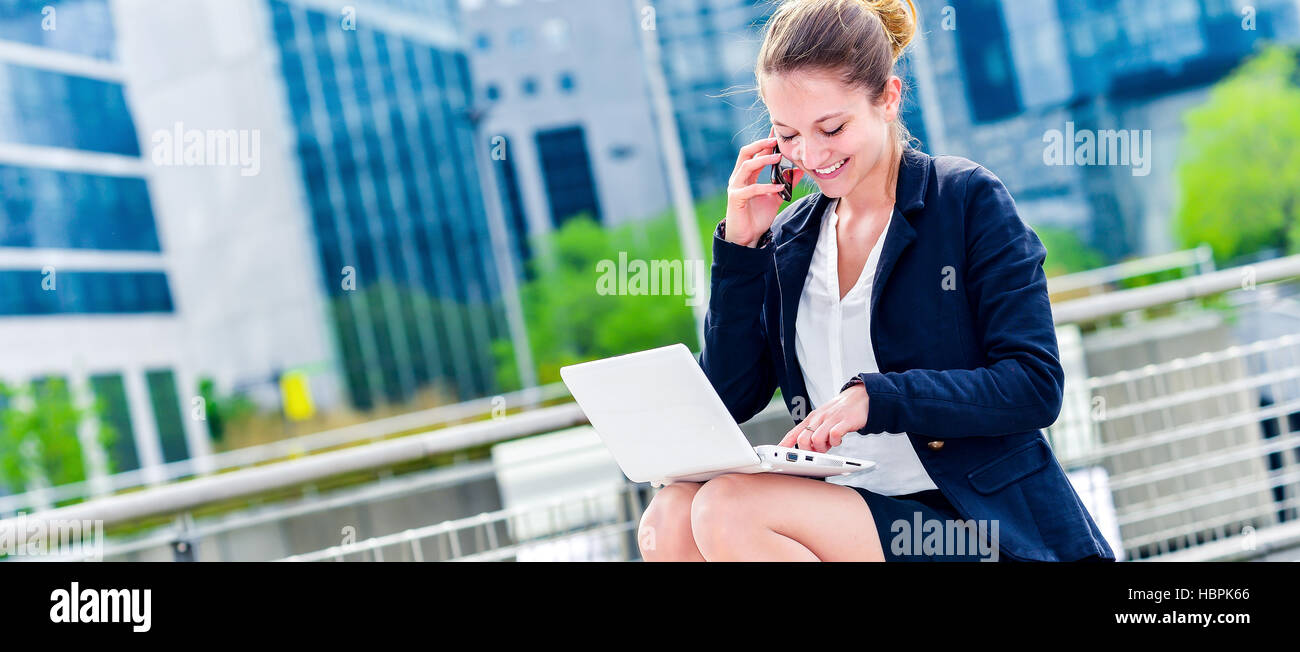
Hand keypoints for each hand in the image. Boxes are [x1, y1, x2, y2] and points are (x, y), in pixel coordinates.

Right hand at [723, 127, 804, 246]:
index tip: (777, 132)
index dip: (764, 142)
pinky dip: (766, 186)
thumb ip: (785, 184)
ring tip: (778, 157)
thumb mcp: (775, 198)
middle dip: (760, 144)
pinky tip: (780, 187)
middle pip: (745, 153)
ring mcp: (735, 187)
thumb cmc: (757, 217)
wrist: (747, 237)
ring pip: (746, 166)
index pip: (754, 153)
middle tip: (775, 140)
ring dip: (763, 160)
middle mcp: (738, 178)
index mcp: (746, 176)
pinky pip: (751, 189)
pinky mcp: (736, 199)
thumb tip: (799, 171)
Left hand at [778, 384, 869, 452]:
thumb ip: (814, 434)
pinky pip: (834, 435)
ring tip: (829, 445)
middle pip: (802, 439)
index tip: (777, 453)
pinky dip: (835, 442)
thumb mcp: (822, 420)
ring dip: (822, 448)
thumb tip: (807, 450)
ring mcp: (831, 419)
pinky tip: (838, 440)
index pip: (793, 433)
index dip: (784, 444)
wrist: (860, 397)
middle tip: (818, 452)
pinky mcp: (844, 421)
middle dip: (808, 451)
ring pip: (816, 439)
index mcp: (811, 419)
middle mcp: (818, 418)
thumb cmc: (839, 412)